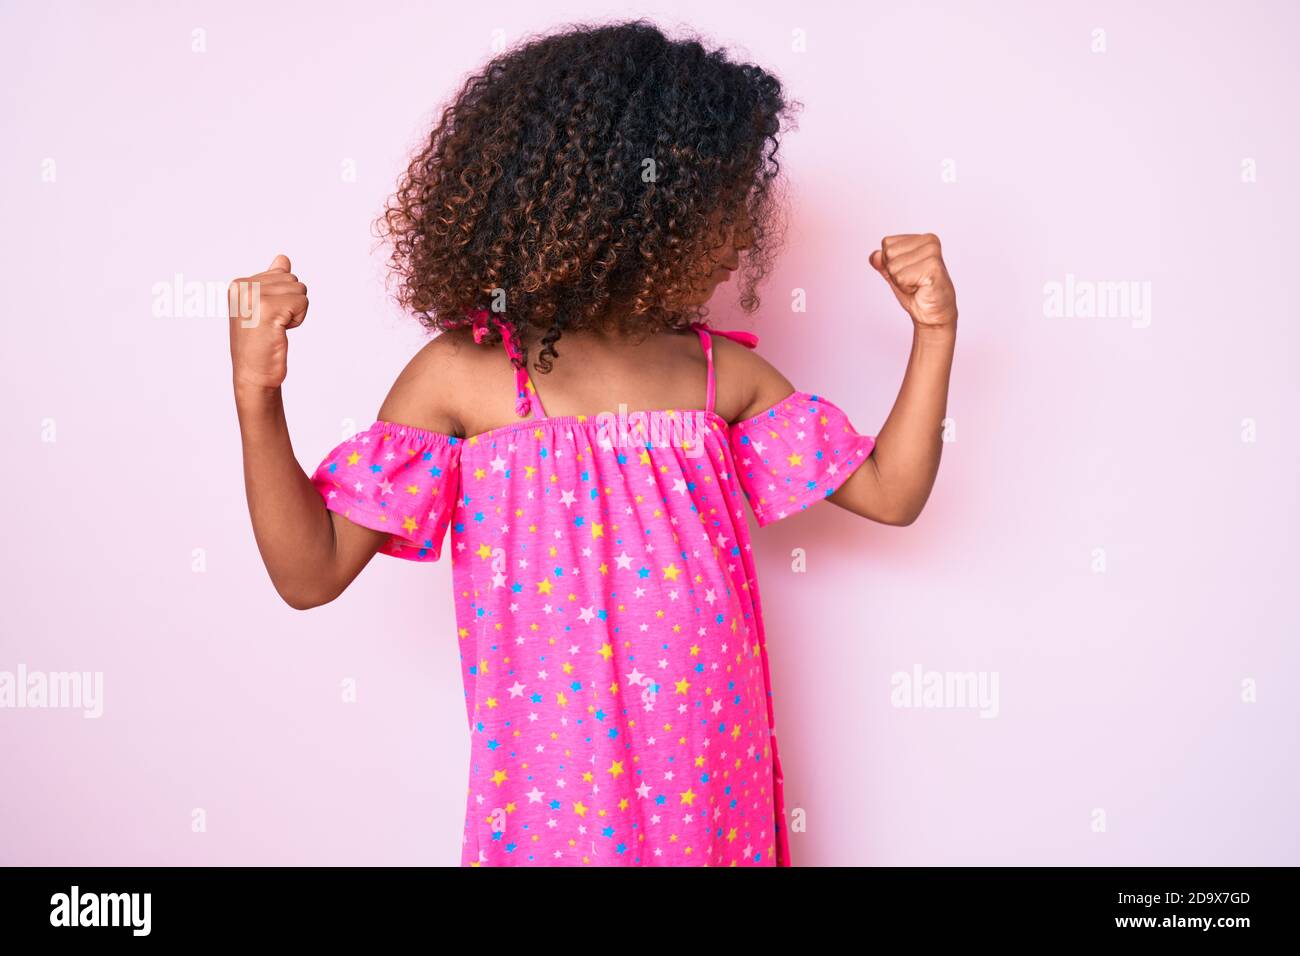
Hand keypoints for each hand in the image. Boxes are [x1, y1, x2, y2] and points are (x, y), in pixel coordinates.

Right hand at [228, 254, 308, 390]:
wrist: (254, 375)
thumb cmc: (260, 344)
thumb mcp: (264, 307)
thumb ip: (272, 281)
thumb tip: (283, 258)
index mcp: (238, 284)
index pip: (283, 274)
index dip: (284, 299)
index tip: (266, 318)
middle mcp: (242, 286)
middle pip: (293, 280)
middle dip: (291, 304)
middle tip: (272, 325)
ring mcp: (253, 296)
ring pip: (300, 290)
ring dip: (295, 312)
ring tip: (275, 328)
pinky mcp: (267, 308)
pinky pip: (302, 302)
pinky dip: (298, 319)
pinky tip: (280, 332)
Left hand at [869, 234, 956, 330]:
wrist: (933, 314)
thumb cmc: (917, 293)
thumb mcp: (895, 273)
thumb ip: (883, 262)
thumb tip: (874, 256)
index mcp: (923, 238)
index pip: (887, 243)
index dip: (891, 263)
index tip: (909, 273)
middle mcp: (930, 242)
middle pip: (888, 253)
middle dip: (895, 273)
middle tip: (913, 281)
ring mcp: (932, 254)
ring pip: (893, 266)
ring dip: (901, 282)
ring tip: (917, 285)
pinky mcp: (932, 269)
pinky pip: (900, 277)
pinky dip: (906, 288)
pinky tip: (921, 289)